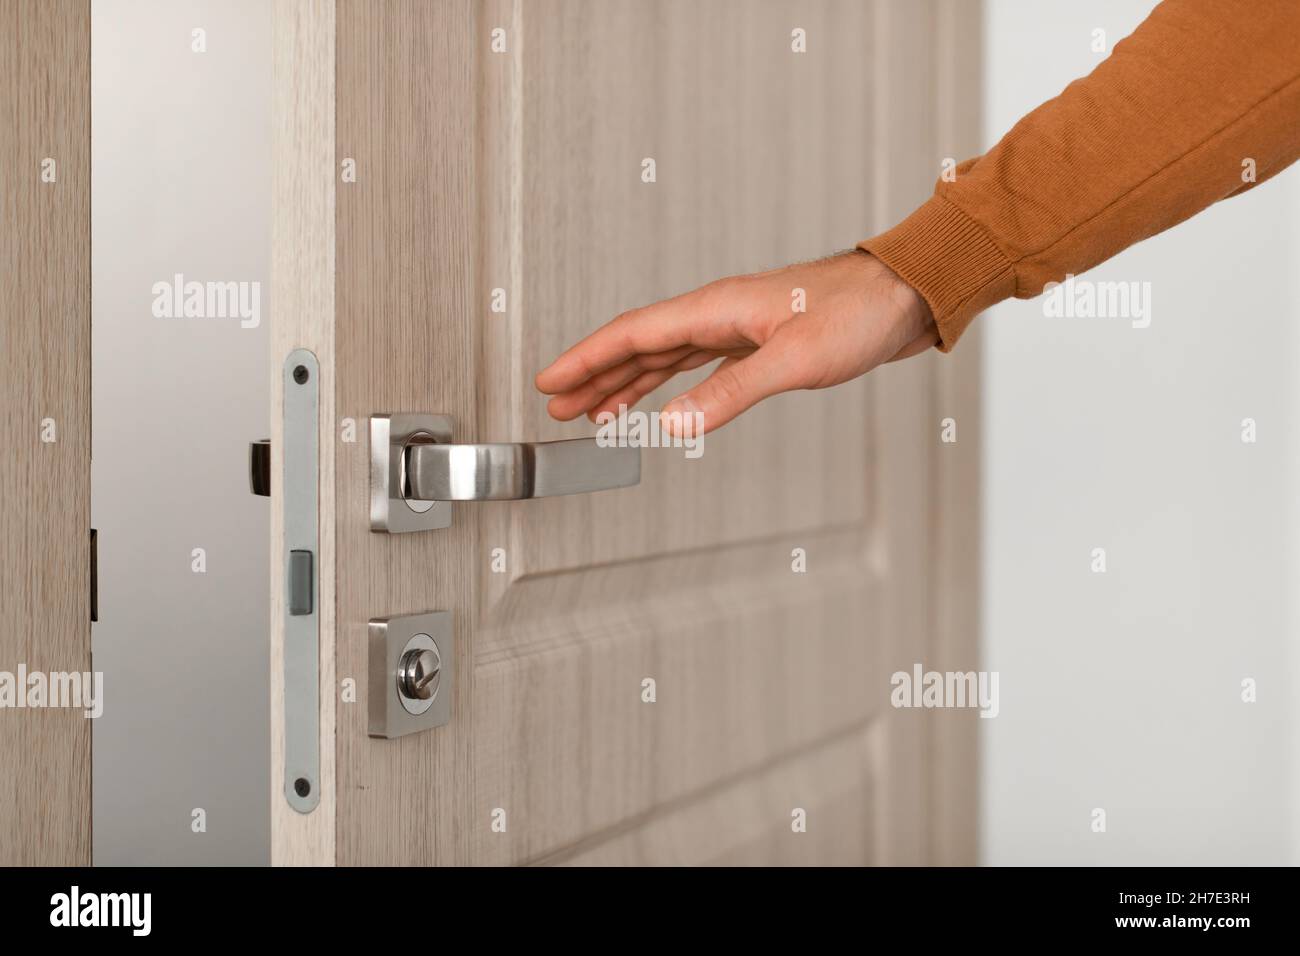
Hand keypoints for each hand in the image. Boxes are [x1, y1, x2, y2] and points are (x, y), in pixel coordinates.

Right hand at [535, 250, 937, 435]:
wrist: (907, 296)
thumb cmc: (860, 313)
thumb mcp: (794, 360)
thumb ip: (730, 393)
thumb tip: (673, 426)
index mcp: (716, 307)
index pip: (632, 333)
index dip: (586, 358)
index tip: (550, 379)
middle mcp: (719, 313)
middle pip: (638, 345)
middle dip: (594, 376)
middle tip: (558, 405)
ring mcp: (736, 327)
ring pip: (664, 356)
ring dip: (626, 382)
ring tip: (594, 411)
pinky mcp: (757, 342)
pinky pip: (694, 365)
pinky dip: (668, 384)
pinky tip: (660, 401)